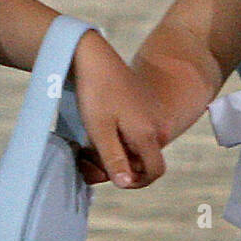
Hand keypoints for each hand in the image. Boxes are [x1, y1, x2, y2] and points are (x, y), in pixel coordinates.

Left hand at [69, 30, 169, 188]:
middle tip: (86, 160)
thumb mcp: (100, 130)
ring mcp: (149, 116)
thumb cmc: (96, 92)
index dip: (135, 182)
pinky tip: (94, 133)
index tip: (111, 177)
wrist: (94, 57)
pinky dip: (114, 139)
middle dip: (116, 167)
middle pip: (142, 162)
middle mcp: (155, 126)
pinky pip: (132, 134)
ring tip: (85, 148)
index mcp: (148, 133)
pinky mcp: (140, 109)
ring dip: (112, 154)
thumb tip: (126, 183)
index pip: (154, 171)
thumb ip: (114, 159)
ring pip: (134, 148)